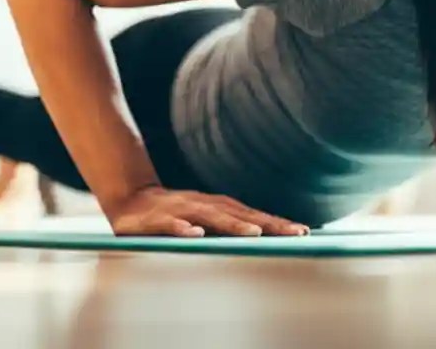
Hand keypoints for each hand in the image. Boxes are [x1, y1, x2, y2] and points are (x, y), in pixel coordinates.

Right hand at [105, 186, 309, 237]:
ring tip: (253, 233)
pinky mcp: (155, 220)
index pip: (252, 214)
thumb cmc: (175, 214)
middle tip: (294, 234)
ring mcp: (180, 210)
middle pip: (239, 214)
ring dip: (231, 224)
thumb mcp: (204, 219)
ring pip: (209, 216)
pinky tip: (193, 234)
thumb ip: (229, 225)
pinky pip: (169, 224)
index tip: (304, 232)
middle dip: (267, 223)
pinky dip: (181, 228)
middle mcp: (203, 205)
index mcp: (217, 206)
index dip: (277, 223)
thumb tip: (265, 233)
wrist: (130, 200)